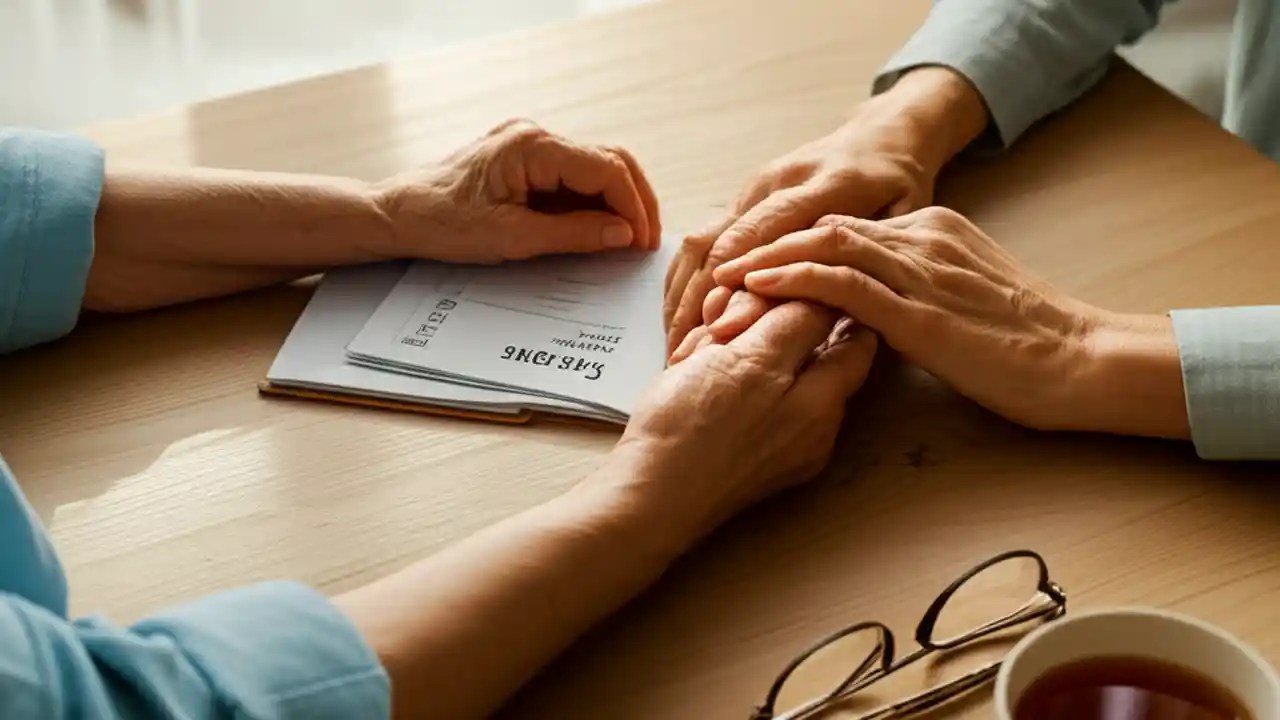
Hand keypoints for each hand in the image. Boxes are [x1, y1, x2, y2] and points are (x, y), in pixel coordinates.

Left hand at [375, 119, 660, 263]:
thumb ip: (573, 234)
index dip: (633, 207)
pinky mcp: (523, 159)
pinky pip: (571, 176)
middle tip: (646, 243)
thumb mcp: (512, 238)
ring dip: (615, 202)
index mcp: (533, 146)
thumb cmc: (443, 223)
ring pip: (594, 167)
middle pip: (609, 161)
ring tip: (627, 240)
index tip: (643, 243)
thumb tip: (623, 235)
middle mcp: (535, 135)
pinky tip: (597, 230)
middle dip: (635, 201)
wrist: (397, 213)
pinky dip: (590, 202)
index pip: (607, 169)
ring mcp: (529, 144)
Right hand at [607, 301, 876, 536]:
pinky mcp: (742, 450)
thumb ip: (798, 324)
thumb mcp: (752, 359)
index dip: (826, 301)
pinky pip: (744, 395)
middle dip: (765, 322)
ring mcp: (776, 444)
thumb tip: (829, 297)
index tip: (783, 286)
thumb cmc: (695, 428)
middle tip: (723, 321)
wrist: (646, 496)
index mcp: (824, 404)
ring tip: (698, 348)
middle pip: (808, 350)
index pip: (856, 339)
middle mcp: (812, 429)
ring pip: (768, 368)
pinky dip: (719, 370)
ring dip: (734, 344)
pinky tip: (689, 369)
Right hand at [663, 67, 987, 354]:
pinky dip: (686, 280)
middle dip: (701, 297)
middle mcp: (779, 180)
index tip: (720, 323)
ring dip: (685, 292)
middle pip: (725, 238)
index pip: (773, 231)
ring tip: (677, 342)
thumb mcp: (904, 215)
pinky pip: (702, 237)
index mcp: (828, 184)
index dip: (743, 278)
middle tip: (687, 349)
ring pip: (702, 239)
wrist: (880, 136)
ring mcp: (753, 185)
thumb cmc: (899, 186)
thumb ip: (869, 250)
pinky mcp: (740, 196)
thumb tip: (834, 302)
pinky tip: (680, 316)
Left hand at [711, 208, 1188, 437]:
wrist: (1080, 361)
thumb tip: (872, 305)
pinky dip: (794, 281)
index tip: (753, 264)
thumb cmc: (1028, 343)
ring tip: (724, 277)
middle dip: (768, 246)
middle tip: (721, 268)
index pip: (845, 226)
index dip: (793, 244)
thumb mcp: (964, 298)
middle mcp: (921, 239)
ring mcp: (920, 270)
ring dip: (768, 261)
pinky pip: (843, 283)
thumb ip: (919, 288)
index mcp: (932, 231)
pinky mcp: (919, 308)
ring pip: (824, 247)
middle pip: (824, 228)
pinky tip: (760, 287)